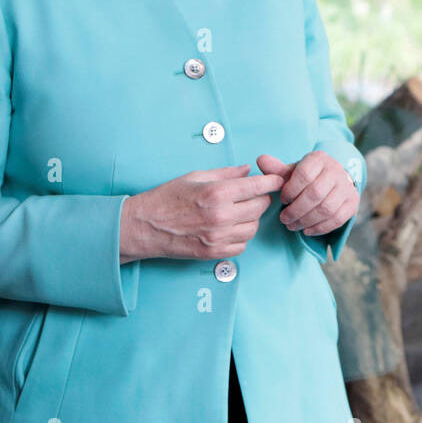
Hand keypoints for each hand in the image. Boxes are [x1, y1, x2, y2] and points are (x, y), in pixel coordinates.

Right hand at [118, 164, 284, 264]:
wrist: (144, 226)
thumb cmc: (167, 198)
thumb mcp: (195, 176)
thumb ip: (225, 173)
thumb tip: (247, 170)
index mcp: (217, 193)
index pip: (257, 187)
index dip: (271, 182)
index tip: (277, 180)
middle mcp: (221, 216)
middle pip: (260, 207)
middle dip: (262, 199)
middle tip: (256, 195)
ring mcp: (218, 237)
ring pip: (254, 228)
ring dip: (252, 218)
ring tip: (241, 211)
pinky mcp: (214, 253)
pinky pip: (242, 245)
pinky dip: (241, 236)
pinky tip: (231, 227)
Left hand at [256, 152, 358, 237]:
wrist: (335, 179)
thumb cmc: (309, 176)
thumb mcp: (293, 171)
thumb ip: (277, 169)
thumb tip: (260, 160)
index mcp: (319, 159)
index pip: (304, 175)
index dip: (290, 190)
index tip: (282, 200)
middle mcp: (336, 170)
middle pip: (315, 194)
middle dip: (296, 210)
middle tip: (284, 219)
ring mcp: (347, 187)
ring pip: (326, 208)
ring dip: (306, 221)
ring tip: (293, 226)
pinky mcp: (353, 202)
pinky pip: (337, 219)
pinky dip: (320, 228)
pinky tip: (307, 230)